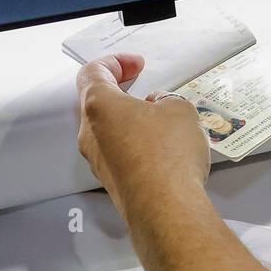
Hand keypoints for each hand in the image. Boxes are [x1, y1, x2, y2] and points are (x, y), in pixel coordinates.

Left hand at [76, 54, 210, 215]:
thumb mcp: (180, 110)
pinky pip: (119, 152)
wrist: (166, 208)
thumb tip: (157, 108)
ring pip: (108, 129)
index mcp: (99, 106)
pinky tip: (161, 148)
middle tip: (145, 88)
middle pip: (97, 102)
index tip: (138, 64)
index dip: (115, 62)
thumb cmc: (169, 152)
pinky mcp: (112, 181)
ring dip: (130, 119)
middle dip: (122, 91)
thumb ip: (166, 101)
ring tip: (160, 119)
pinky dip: (135, 142)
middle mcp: (90, 134)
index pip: (93, 72)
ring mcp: (98, 160)